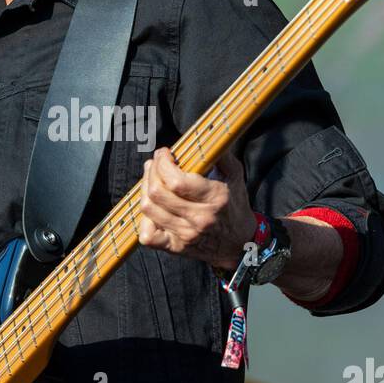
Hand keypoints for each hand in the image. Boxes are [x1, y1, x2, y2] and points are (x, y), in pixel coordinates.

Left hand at [137, 146, 256, 272]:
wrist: (239, 244)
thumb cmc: (234, 205)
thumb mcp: (234, 176)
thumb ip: (221, 154)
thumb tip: (206, 134)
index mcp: (214, 198)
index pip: (176, 181)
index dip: (163, 163)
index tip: (164, 153)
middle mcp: (199, 218)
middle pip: (158, 192)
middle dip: (151, 171)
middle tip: (155, 163)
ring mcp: (186, 235)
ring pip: (149, 209)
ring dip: (145, 189)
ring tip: (151, 180)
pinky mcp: (176, 248)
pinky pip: (149, 236)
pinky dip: (144, 221)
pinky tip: (153, 209)